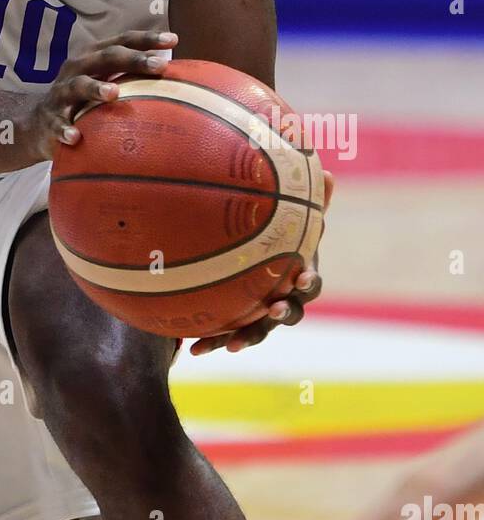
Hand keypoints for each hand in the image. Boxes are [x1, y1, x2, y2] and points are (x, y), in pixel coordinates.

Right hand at [21, 28, 178, 161]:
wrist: (37, 124)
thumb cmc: (83, 102)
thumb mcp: (104, 83)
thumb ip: (132, 78)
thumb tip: (180, 79)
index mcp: (93, 57)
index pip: (122, 41)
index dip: (146, 39)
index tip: (173, 39)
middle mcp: (77, 69)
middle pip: (106, 58)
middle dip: (133, 59)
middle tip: (160, 65)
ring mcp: (62, 93)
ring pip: (79, 86)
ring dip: (96, 88)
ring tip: (114, 94)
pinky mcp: (50, 118)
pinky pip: (58, 124)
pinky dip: (66, 130)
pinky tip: (76, 137)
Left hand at [189, 170, 334, 355]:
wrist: (256, 261)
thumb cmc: (279, 235)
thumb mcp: (291, 215)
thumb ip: (306, 198)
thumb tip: (326, 170)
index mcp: (299, 275)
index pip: (311, 282)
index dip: (309, 281)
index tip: (302, 276)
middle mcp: (284, 298)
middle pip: (290, 312)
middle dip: (283, 311)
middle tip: (274, 307)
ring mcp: (262, 314)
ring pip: (260, 330)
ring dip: (248, 336)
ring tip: (232, 345)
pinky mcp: (240, 322)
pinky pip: (228, 333)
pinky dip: (214, 341)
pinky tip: (194, 349)